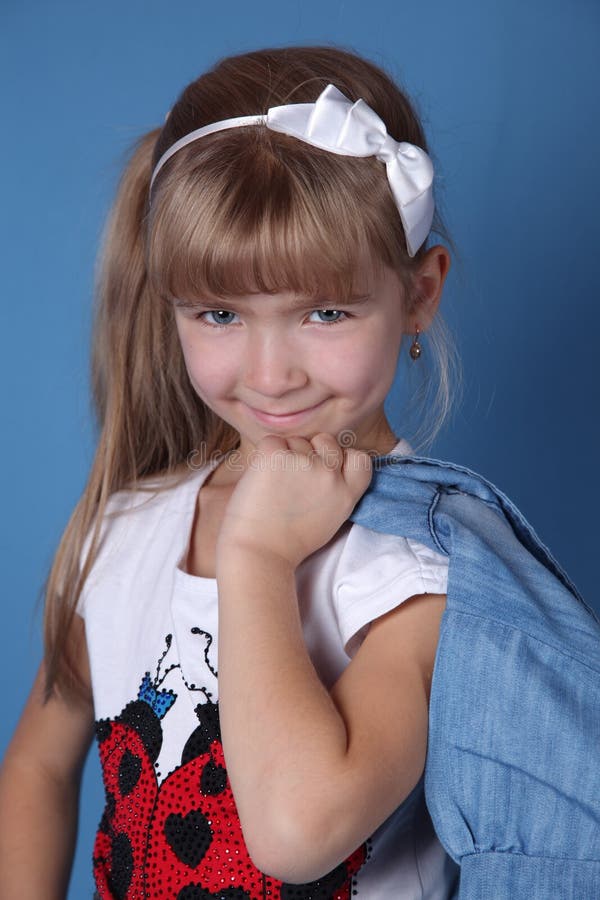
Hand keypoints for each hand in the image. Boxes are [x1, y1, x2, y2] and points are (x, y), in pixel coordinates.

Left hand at [216, 433, 372, 569]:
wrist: (258, 553)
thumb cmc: (288, 541)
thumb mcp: (330, 519)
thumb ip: (335, 490)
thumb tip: (328, 464)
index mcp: (346, 493)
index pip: (360, 457)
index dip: (342, 457)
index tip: (326, 469)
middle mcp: (329, 475)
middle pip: (325, 440)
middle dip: (311, 451)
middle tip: (292, 480)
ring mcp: (304, 463)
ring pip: (296, 441)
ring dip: (285, 455)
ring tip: (274, 487)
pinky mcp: (276, 455)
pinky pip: (273, 441)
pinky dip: (264, 455)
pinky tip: (261, 479)